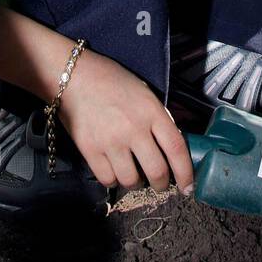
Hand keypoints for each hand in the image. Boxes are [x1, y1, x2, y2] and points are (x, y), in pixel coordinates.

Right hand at [59, 49, 194, 194]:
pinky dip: (113, 179)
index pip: (177, 149)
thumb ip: (158, 118)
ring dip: (136, 182)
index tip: (188, 187)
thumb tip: (171, 148)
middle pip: (157, 171)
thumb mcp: (143, 93)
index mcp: (151, 111)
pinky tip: (114, 169)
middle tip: (159, 184)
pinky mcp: (90, 150)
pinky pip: (107, 179)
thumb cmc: (111, 81)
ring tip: (133, 174)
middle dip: (161, 184)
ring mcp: (111, 141)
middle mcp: (134, 128)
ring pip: (132, 180)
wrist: (74, 75)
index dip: (186, 173)